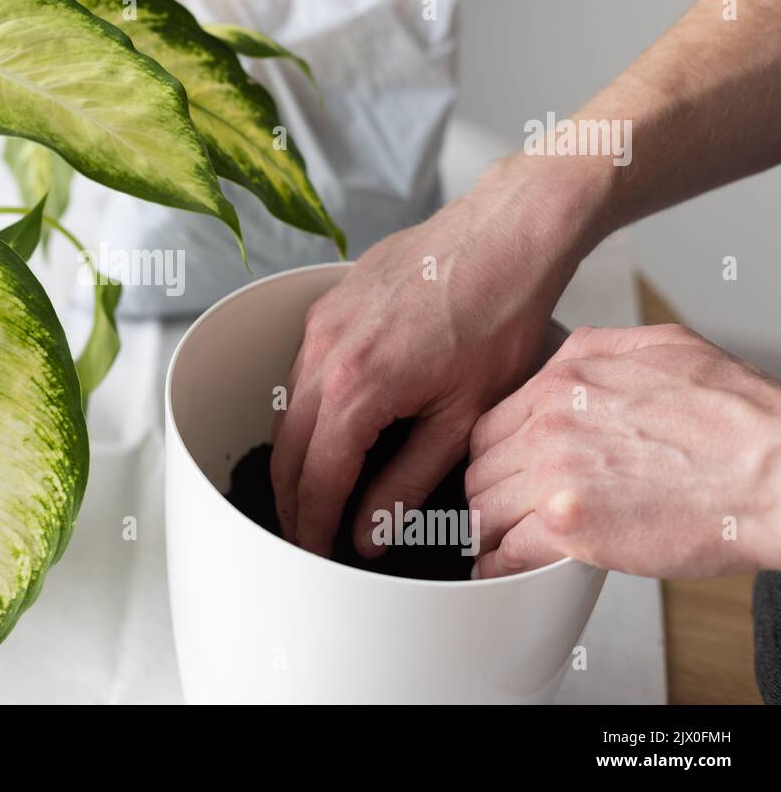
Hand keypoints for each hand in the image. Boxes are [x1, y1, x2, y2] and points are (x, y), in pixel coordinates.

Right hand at [270, 156, 605, 556]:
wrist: (506, 236)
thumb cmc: (500, 316)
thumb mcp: (464, 417)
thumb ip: (410, 483)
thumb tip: (369, 533)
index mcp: (358, 387)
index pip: (316, 479)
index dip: (313, 527)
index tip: (317, 556)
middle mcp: (324, 353)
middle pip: (286, 450)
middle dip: (292, 502)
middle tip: (307, 537)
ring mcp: (321, 325)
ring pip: (286, 410)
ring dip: (296, 457)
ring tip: (318, 492)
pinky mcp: (327, 306)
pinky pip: (300, 372)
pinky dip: (306, 412)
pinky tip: (333, 428)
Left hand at [467, 324, 780, 578]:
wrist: (779, 473)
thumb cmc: (738, 417)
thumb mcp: (664, 347)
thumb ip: (601, 349)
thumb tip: (568, 360)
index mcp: (565, 382)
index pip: (492, 424)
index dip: (493, 456)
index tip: (499, 473)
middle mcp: (551, 424)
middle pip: (482, 467)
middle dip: (489, 493)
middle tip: (500, 513)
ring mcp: (555, 475)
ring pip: (486, 508)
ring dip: (490, 530)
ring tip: (498, 544)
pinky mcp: (570, 526)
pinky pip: (508, 551)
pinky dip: (500, 565)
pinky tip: (504, 569)